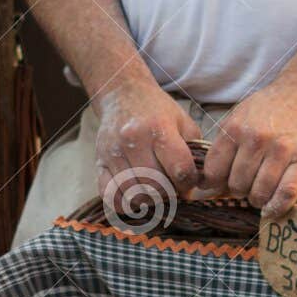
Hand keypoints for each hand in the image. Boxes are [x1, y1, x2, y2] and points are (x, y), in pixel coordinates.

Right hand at [93, 75, 199, 222]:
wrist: (123, 94)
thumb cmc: (158, 111)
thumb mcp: (183, 122)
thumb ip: (195, 152)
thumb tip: (197, 185)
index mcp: (160, 128)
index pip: (180, 169)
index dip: (188, 182)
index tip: (187, 180)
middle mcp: (134, 140)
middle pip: (156, 185)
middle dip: (169, 192)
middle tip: (171, 186)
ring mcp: (113, 152)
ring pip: (133, 193)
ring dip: (148, 199)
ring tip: (154, 190)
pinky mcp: (99, 161)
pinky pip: (109, 194)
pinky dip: (123, 202)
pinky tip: (133, 193)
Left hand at [193, 77, 296, 218]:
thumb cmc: (267, 109)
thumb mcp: (237, 118)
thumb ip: (223, 147)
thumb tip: (208, 183)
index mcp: (235, 129)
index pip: (214, 172)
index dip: (214, 184)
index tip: (220, 185)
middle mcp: (256, 140)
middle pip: (236, 185)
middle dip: (238, 190)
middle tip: (246, 184)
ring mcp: (281, 151)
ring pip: (259, 192)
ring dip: (257, 199)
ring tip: (260, 193)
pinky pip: (285, 193)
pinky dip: (276, 206)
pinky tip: (271, 208)